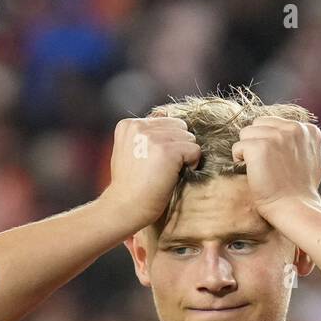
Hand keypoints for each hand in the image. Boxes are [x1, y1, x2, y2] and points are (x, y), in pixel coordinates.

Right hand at [98, 117, 200, 232]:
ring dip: (184, 156)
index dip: (167, 142)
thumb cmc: (130, 186)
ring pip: (189, 137)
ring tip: (167, 173)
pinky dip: (192, 164)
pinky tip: (176, 176)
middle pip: (179, 127)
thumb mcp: (129, 152)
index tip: (154, 162)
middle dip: (178, 146)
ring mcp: (153, 137)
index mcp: (128, 124)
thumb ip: (144, 134)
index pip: (165, 121)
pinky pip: (195, 150)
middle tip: (163, 169)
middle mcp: (139, 126)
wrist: (125, 207)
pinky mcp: (167, 150)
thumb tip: (165, 112)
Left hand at [231, 118, 320, 219]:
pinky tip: (252, 174)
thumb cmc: (301, 192)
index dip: (269, 142)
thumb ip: (301, 144)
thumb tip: (288, 138)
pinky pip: (238, 147)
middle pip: (258, 124)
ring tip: (258, 170)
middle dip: (256, 142)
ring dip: (247, 151)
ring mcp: (276, 136)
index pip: (274, 123)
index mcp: (307, 129)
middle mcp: (293, 128)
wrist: (295, 208)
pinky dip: (238, 161)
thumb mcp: (311, 160)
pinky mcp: (259, 146)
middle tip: (264, 166)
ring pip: (246, 133)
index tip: (276, 163)